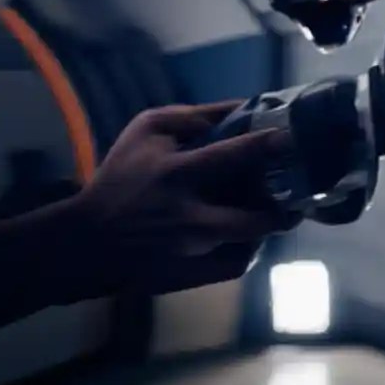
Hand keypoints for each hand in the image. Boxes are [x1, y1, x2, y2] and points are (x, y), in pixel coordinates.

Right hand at [73, 102, 290, 251]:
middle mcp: (186, 217)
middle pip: (252, 220)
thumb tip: (244, 108)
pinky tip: (244, 236)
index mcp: (174, 174)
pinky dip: (247, 250)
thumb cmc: (122, 177)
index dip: (265, 147)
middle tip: (294, 196)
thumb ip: (194, 116)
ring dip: (265, 228)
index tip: (292, 138)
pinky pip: (237, 265)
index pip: (229, 158)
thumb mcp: (147, 131)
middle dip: (282, 211)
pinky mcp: (192, 277)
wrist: (90, 239)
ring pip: (249, 245)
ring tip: (272, 213)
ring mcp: (191, 252)